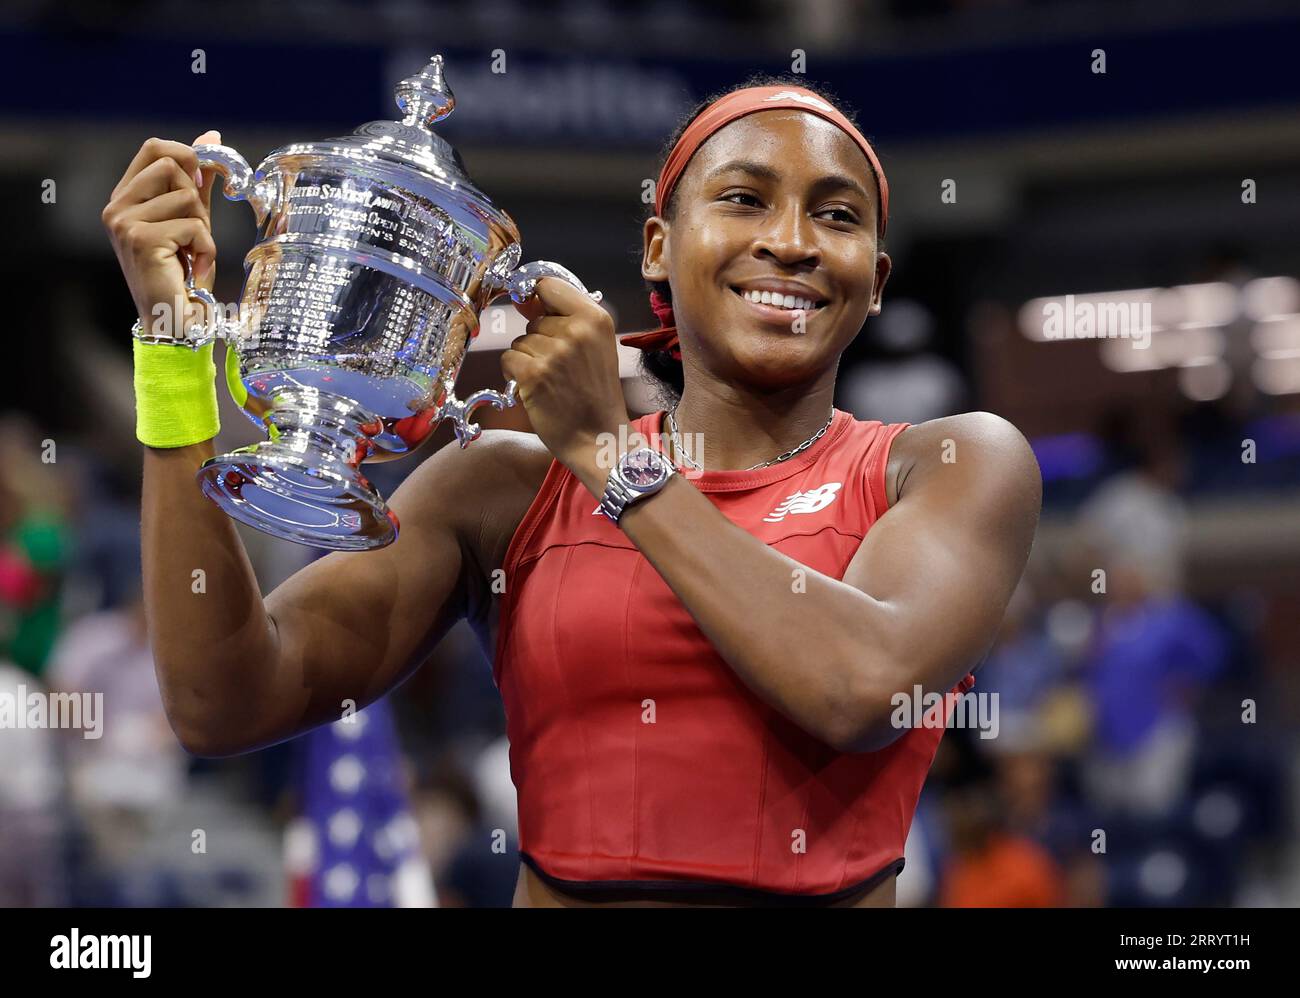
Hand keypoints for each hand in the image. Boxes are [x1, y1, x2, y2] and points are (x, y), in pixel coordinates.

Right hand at [101, 131, 221, 333]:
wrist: (175, 320)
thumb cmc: (183, 273)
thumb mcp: (192, 219)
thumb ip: (198, 181)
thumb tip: (211, 136)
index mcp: (124, 197)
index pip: (154, 148)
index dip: (187, 156)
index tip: (203, 184)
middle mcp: (116, 207)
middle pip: (173, 166)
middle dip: (197, 199)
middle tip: (193, 234)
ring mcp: (124, 222)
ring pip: (188, 197)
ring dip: (203, 229)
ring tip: (191, 254)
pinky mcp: (141, 239)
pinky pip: (193, 225)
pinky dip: (205, 248)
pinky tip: (193, 267)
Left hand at [501, 277, 626, 473]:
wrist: (599, 438)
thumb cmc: (595, 395)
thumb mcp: (593, 348)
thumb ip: (561, 318)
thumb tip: (523, 298)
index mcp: (596, 318)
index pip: (550, 285)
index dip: (536, 298)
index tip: (535, 312)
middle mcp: (577, 330)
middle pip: (533, 321)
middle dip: (539, 343)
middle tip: (562, 370)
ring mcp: (555, 352)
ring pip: (520, 342)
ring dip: (528, 361)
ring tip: (553, 383)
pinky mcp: (534, 374)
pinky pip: (508, 359)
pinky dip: (515, 375)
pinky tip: (536, 389)